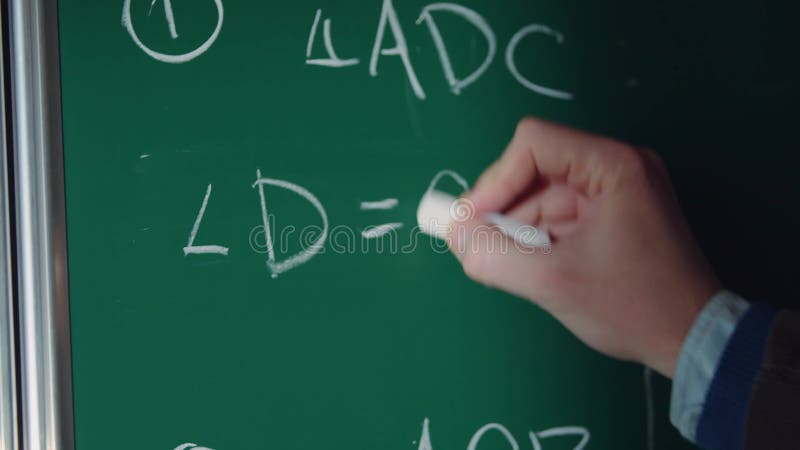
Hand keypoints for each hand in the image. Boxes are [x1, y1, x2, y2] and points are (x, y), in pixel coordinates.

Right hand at [450, 118, 719, 377]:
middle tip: (481, 247)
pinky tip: (535, 266)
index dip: (495, 179)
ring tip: (513, 266)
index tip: (473, 221)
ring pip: (544, 193)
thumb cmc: (631, 306)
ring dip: (519, 227)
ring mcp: (619, 189)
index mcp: (613, 166)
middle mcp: (618, 166)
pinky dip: (538, 236)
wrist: (694, 341)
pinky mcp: (616, 213)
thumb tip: (453, 233)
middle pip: (536, 167)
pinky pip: (561, 213)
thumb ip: (492, 255)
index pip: (534, 143)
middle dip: (504, 208)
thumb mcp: (552, 282)